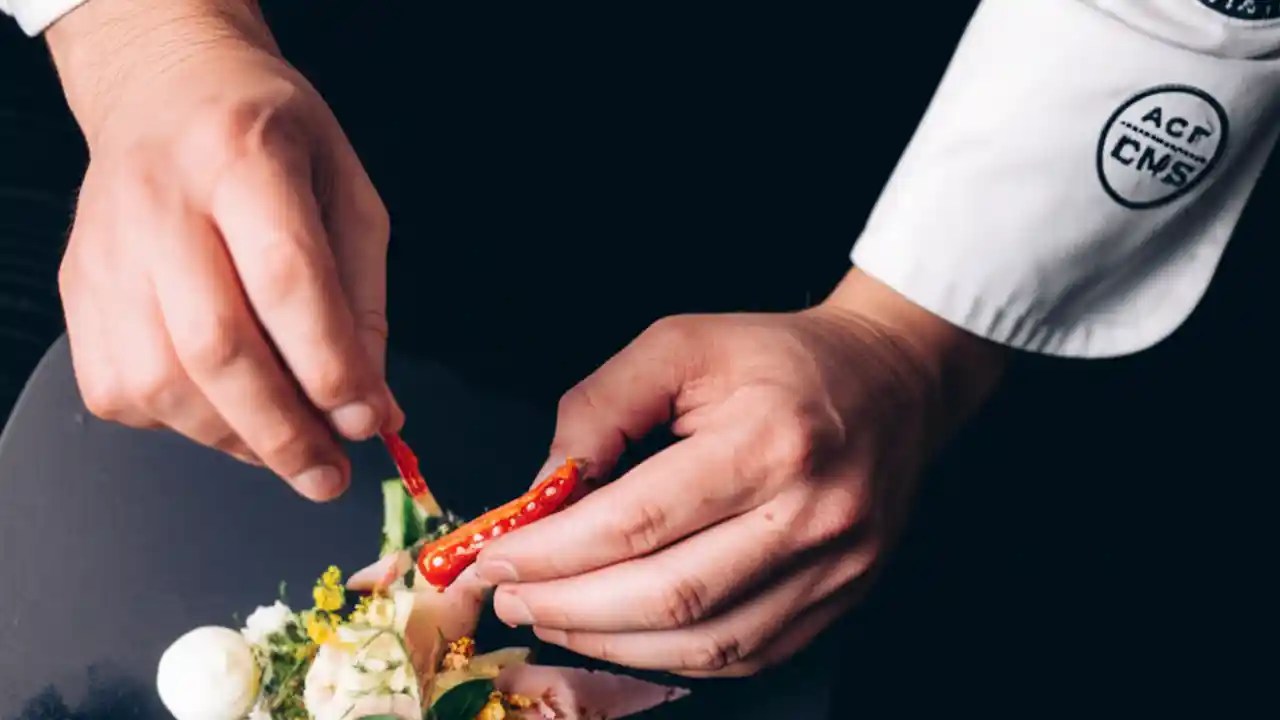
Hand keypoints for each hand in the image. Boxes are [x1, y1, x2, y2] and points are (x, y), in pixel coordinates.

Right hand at [47, 0, 399, 499]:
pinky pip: (121, 391)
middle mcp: (160, 202)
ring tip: (289, 448)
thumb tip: (371, 410)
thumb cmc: (275, 143)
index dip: (331, 366)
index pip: (286, 280)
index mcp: (243, 156)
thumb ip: (362, 303)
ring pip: (161, 382)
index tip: (369, 421)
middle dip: (283, 431)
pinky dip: (182, 425)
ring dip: (236, 439)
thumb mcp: (348, 196)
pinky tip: (227, 411)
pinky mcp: (77, 289)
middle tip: (329, 475)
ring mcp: (106, 249)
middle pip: (215, 345)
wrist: (166, 89)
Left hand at [474, 269, 1004, 676]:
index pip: (641, 521)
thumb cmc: (779, 358)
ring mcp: (836, 568)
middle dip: (570, 607)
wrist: (892, 381)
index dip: (556, 551)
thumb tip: (540, 495)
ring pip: (707, 642)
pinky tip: (622, 632)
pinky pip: (745, 654)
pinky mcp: (842, 597)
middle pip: (670, 596)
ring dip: (612, 643)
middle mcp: (812, 514)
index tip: (496, 556)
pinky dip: (671, 655)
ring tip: (554, 616)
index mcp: (771, 439)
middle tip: (509, 595)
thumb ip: (599, 410)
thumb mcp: (678, 345)